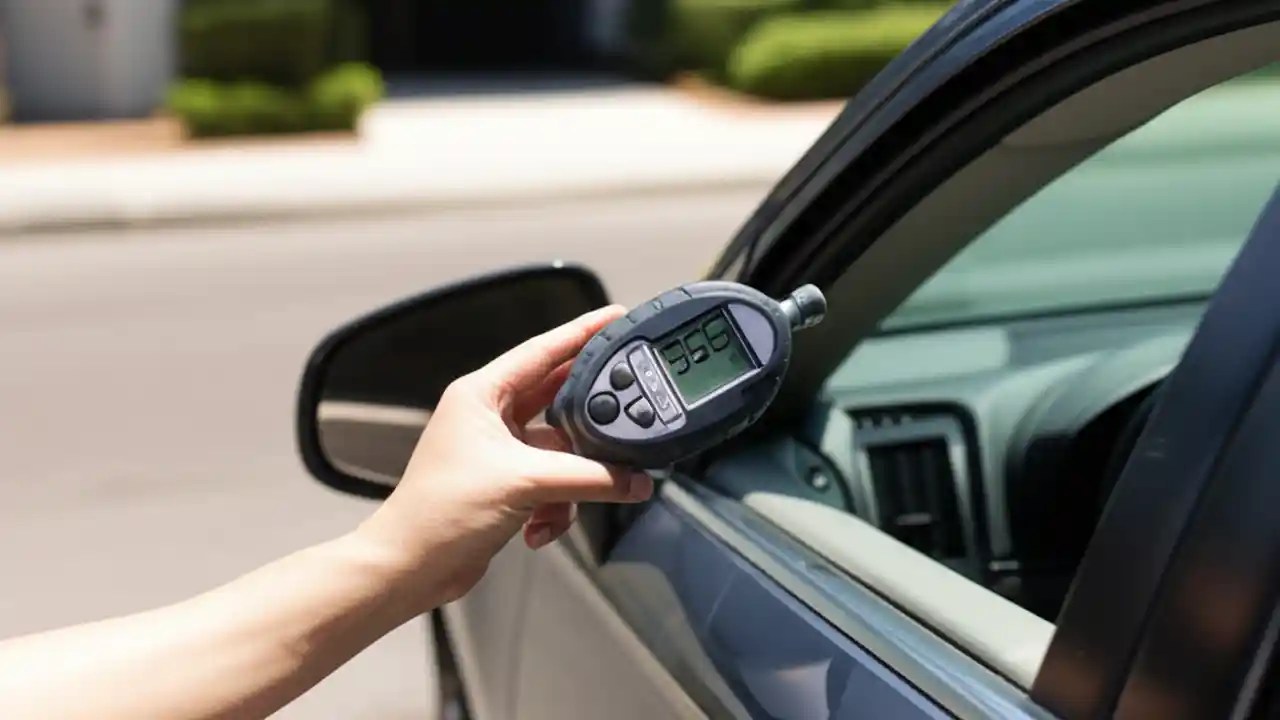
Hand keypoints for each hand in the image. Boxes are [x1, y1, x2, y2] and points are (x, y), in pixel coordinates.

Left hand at [353, 305, 653, 608]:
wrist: (410, 567)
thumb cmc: (439, 511)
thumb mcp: (524, 483)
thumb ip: (588, 478)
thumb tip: (634, 480)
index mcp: (482, 394)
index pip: (543, 350)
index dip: (583, 331)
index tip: (616, 317)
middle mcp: (489, 416)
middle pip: (558, 398)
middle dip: (590, 416)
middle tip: (627, 407)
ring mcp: (498, 451)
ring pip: (560, 450)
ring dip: (570, 482)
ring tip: (565, 503)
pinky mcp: (505, 484)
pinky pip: (551, 483)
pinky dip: (554, 507)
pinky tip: (539, 529)